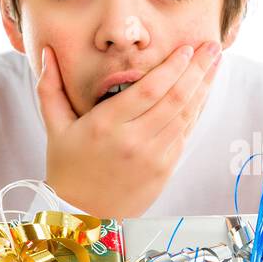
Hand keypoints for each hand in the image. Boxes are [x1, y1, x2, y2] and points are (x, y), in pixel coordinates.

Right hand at [37, 40, 221, 216]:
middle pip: (174, 99)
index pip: (148, 90)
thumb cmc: (68, 168)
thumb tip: (46, 52)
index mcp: (105, 126)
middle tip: (212, 47)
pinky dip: (197, 111)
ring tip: (216, 63)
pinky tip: (204, 93)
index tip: (187, 48)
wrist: (82, 215)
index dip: (172, 67)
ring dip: (204, 87)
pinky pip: (185, 134)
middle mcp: (132, 141)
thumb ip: (49, 87)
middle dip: (198, 69)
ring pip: (185, 116)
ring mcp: (152, 158)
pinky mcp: (164, 170)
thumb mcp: (54, 127)